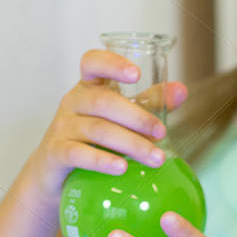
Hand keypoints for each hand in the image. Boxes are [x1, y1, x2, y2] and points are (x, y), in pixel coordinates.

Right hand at [24, 48, 187, 204]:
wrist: (55, 173)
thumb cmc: (91, 140)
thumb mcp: (119, 118)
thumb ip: (149, 103)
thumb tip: (182, 90)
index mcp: (88, 88)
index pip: (93, 63)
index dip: (113, 64)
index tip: (136, 74)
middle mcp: (73, 102)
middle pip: (104, 102)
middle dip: (138, 118)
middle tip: (162, 134)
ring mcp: (62, 127)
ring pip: (98, 129)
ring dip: (131, 144)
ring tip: (155, 158)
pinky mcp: (56, 153)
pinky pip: (79, 154)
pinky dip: (102, 160)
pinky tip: (121, 168)